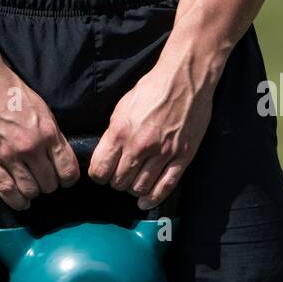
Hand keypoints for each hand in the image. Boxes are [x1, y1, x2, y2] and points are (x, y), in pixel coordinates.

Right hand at [0, 58, 79, 210]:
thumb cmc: (11, 91)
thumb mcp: (41, 109)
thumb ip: (52, 134)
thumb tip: (60, 156)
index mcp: (48, 132)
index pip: (68, 169)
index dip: (68, 179)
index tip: (64, 180)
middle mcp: (31, 147)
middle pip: (49, 184)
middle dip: (49, 185)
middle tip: (44, 181)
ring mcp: (9, 156)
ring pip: (30, 190)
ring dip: (33, 193)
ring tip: (31, 189)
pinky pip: (7, 190)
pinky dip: (17, 201)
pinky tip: (20, 201)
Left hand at [88, 59, 214, 208]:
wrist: (184, 79)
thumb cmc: (152, 89)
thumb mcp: (122, 107)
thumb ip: (113, 133)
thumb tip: (107, 155)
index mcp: (120, 132)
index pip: (100, 169)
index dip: (98, 175)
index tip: (101, 173)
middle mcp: (140, 146)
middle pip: (119, 182)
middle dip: (116, 182)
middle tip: (119, 176)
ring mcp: (163, 153)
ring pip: (140, 187)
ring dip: (133, 189)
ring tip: (133, 183)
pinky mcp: (182, 156)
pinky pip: (166, 186)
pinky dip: (153, 198)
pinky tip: (146, 202)